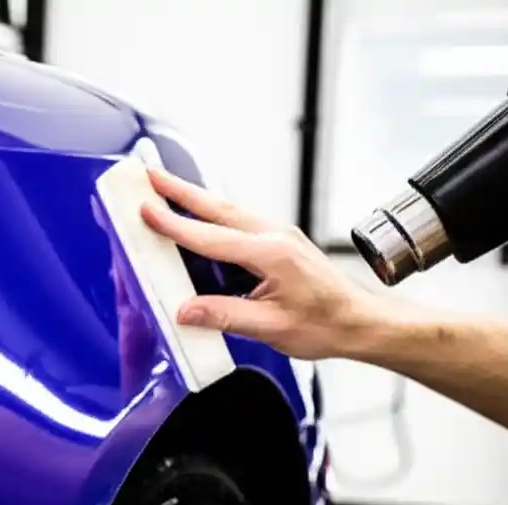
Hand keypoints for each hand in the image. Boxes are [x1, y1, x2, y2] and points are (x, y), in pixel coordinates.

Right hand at [140, 168, 389, 359]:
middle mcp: (275, 236)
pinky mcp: (279, 243)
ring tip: (166, 189)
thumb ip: (225, 316)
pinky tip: (200, 218)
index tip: (147, 210)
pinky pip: (240, 222)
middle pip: (217, 207)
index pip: (211, 237)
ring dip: (195, 199)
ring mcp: (278, 236)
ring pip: (228, 210)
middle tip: (150, 174)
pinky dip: (213, 215)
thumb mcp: (271, 328)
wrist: (360, 322)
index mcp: (271, 254)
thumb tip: (186, 311)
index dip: (175, 225)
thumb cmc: (326, 324)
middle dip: (180, 190)